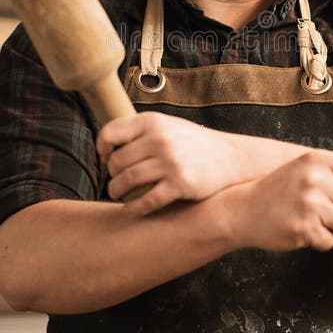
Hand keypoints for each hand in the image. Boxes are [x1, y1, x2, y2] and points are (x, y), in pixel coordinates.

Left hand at [97, 112, 246, 215]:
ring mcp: (171, 161)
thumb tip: (106, 142)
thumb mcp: (169, 126)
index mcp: (153, 121)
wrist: (231, 159)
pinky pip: (147, 200)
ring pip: (127, 180)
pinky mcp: (181, 184)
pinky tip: (130, 210)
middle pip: (117, 161)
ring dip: (116, 191)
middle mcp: (160, 139)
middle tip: (114, 182)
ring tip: (117, 195)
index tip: (105, 159)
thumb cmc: (194, 145)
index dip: (101, 149)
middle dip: (110, 175)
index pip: (110, 133)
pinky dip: (134, 208)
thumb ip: (142, 131)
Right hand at [226, 150, 332, 252]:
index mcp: (315, 160)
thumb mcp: (304, 168)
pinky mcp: (304, 229)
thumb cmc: (279, 190)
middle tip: (325, 208)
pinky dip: (319, 240)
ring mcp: (309, 205)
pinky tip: (303, 230)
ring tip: (311, 218)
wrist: (244, 210)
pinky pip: (330, 240)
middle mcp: (314, 180)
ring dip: (332, 226)